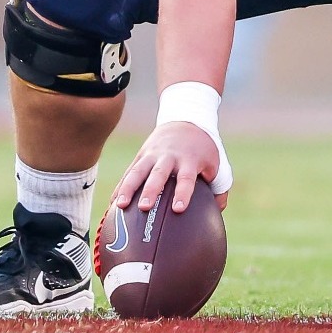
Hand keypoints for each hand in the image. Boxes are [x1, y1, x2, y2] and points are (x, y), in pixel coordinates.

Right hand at [113, 121, 229, 214]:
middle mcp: (168, 157)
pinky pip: (129, 172)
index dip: (183, 193)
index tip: (178, 209)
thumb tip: (216, 212)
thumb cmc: (203, 149)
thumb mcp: (217, 164)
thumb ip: (218, 188)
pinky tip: (113, 202)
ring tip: (120, 206)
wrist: (184, 119)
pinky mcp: (141, 155)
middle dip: (151, 190)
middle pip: (158, 174)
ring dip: (128, 188)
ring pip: (137, 172)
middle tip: (144, 207)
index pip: (186, 178)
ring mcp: (151, 155)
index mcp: (189, 160)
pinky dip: (121, 186)